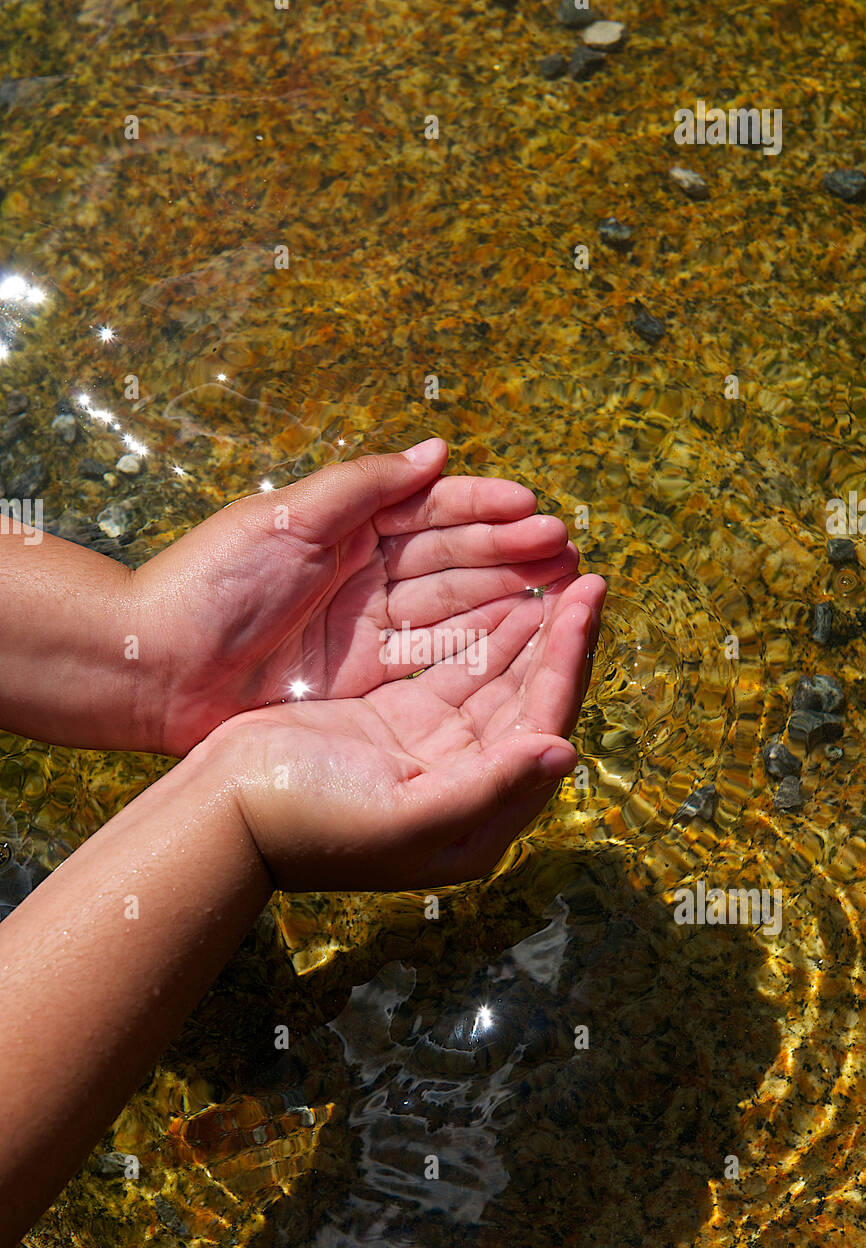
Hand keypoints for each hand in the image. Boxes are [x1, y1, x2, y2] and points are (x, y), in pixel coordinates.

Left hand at [134, 438, 580, 753]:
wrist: (154, 668)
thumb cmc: (212, 581)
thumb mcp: (288, 517)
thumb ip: (366, 486)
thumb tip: (439, 450)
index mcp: (346, 527)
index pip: (431, 511)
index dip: (485, 510)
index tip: (537, 511)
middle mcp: (363, 574)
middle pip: (452, 559)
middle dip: (511, 552)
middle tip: (568, 552)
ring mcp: (365, 628)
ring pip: (452, 606)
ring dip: (506, 596)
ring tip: (562, 590)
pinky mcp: (361, 678)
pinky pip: (430, 656)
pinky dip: (476, 646)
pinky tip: (521, 637)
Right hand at [210, 569, 605, 891]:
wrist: (223, 810)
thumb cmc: (310, 817)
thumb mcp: (407, 813)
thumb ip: (490, 786)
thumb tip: (565, 752)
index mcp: (479, 821)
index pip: (543, 726)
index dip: (568, 660)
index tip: (588, 597)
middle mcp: (467, 786)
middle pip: (529, 699)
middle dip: (558, 637)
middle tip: (582, 571)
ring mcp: (431, 751)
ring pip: (496, 679)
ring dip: (526, 628)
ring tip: (553, 572)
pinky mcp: (396, 722)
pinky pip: (454, 669)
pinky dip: (481, 632)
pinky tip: (504, 595)